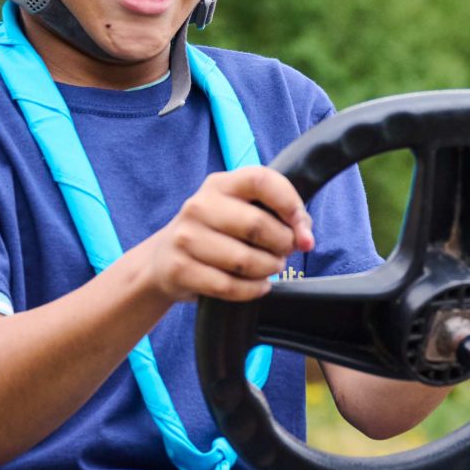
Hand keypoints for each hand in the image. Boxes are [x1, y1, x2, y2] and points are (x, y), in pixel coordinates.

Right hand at [136, 167, 314, 302]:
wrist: (163, 260)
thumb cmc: (216, 235)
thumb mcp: (239, 212)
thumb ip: (277, 216)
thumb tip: (306, 238)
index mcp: (220, 185)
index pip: (261, 179)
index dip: (289, 203)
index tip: (301, 227)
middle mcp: (199, 206)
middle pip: (257, 225)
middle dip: (283, 244)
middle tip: (285, 252)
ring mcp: (186, 238)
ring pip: (244, 260)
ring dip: (269, 269)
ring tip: (270, 267)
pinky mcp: (180, 269)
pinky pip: (229, 286)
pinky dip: (253, 290)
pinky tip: (258, 286)